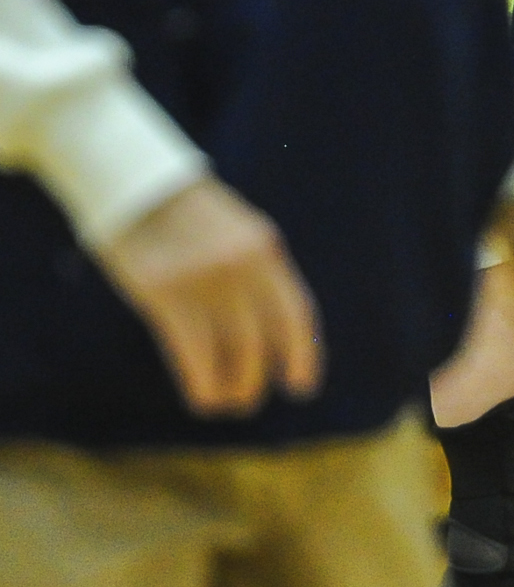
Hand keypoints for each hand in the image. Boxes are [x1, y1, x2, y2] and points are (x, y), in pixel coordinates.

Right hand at [96, 176, 323, 418]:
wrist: (136, 184)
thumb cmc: (188, 215)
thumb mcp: (237, 232)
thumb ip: (254, 272)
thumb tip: (268, 327)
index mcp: (265, 248)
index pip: (296, 311)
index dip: (304, 353)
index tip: (303, 386)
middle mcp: (241, 266)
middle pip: (263, 339)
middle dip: (258, 378)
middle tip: (249, 401)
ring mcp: (203, 280)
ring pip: (230, 351)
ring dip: (230, 386)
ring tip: (224, 402)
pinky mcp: (163, 293)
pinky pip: (193, 351)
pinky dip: (202, 381)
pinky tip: (201, 397)